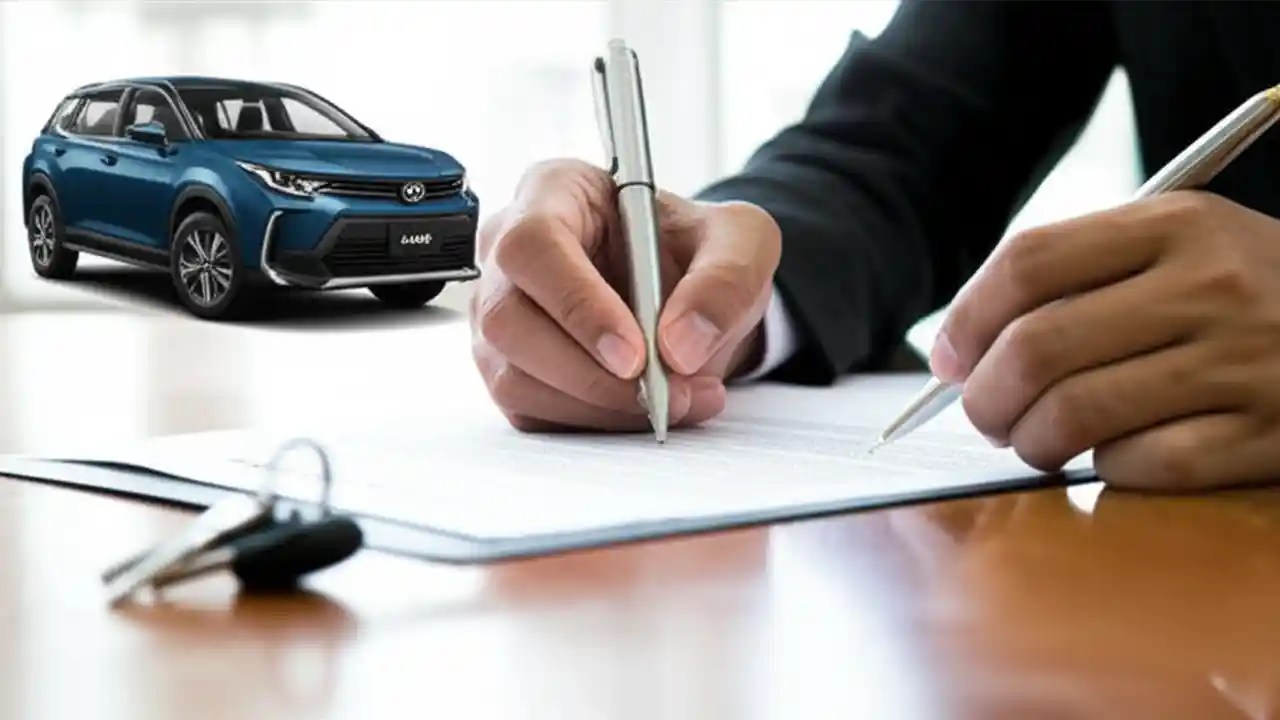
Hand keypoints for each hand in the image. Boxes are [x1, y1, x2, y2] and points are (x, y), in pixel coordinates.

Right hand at [471, 159, 781, 431]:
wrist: (690, 297)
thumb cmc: (697, 250)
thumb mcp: (741, 242)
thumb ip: (725, 281)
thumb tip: (680, 346)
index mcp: (554, 192)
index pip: (533, 244)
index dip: (577, 305)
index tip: (633, 354)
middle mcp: (509, 252)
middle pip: (509, 319)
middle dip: (590, 372)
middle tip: (665, 392)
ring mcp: (501, 314)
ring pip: (514, 376)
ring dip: (599, 404)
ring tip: (679, 399)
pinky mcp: (510, 368)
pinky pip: (531, 410)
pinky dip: (594, 422)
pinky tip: (647, 407)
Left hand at [932, 191, 1279, 489]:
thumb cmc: (1248, 292)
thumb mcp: (1182, 248)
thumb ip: (1079, 278)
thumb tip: (958, 347)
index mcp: (1178, 223)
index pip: (1029, 262)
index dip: (966, 318)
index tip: (947, 356)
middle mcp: (1211, 285)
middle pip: (1038, 346)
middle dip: (984, 396)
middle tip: (983, 414)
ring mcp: (1243, 362)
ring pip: (1076, 413)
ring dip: (1032, 440)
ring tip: (1036, 440)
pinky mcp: (1266, 435)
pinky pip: (1140, 464)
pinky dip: (1105, 467)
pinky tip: (1112, 455)